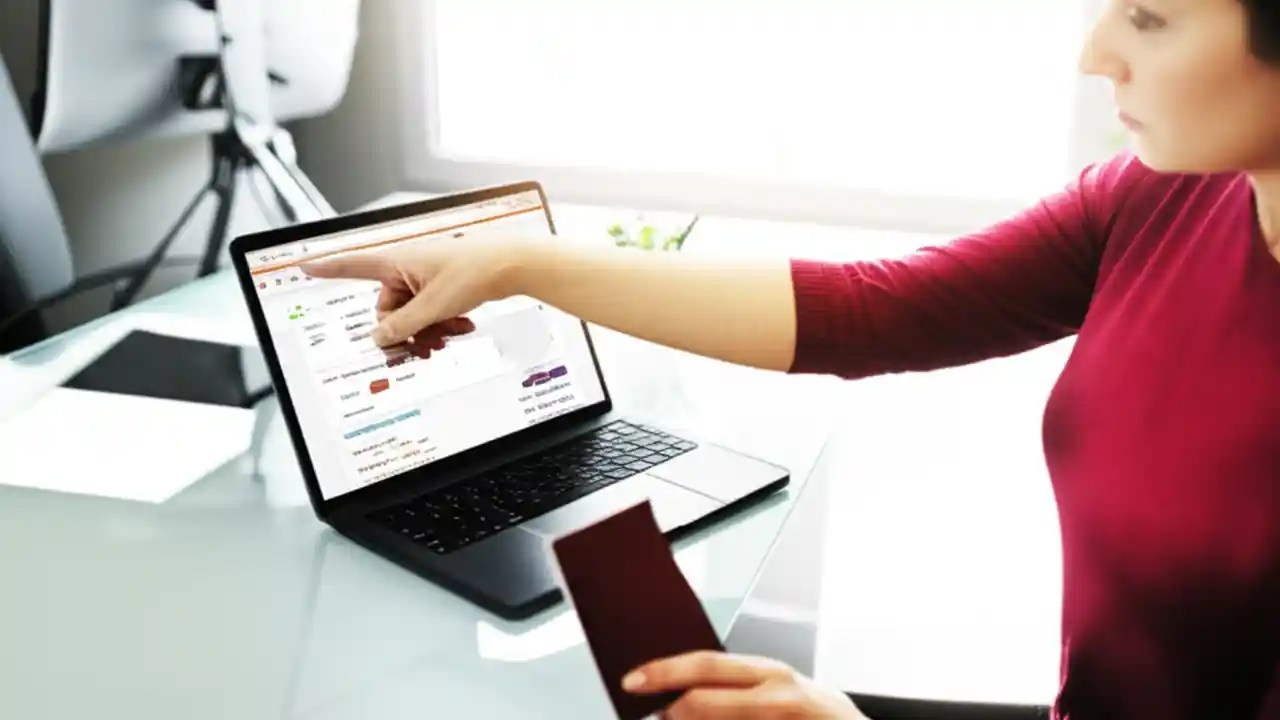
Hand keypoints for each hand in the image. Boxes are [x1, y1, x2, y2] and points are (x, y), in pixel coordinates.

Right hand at [301, 234, 540, 348]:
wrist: (513, 264)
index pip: (352, 265)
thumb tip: (379, 338)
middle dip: (404, 329)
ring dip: (426, 330)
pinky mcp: (443, 284)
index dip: (327, 268)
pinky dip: (441, 323)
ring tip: (447, 339)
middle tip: (424, 345)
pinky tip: (460, 329)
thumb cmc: (476, 270)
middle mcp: (408, 266)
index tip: (304, 266)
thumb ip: (402, 326)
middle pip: (388, 307)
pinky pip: (430, 311)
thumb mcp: (433, 307)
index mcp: (397, 262)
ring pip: (412, 313)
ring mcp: (426, 276)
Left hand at [623, 651, 867, 718]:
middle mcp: (780, 696)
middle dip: (673, 710)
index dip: (665, 672)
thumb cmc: (815, 716)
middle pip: (703, 701)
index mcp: (772, 674)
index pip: (707, 665)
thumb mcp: (780, 690)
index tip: (632, 681)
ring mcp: (786, 716)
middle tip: (652, 715)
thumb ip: (736, 688)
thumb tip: (679, 697)